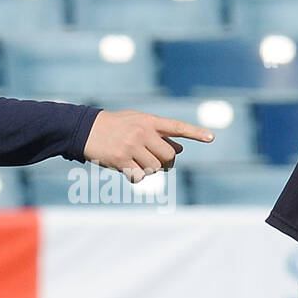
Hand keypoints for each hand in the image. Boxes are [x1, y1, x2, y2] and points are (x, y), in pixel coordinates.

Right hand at [82, 110, 213, 182]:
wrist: (85, 129)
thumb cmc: (116, 126)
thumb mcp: (138, 122)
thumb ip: (159, 133)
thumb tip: (180, 148)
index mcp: (149, 120)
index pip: (177, 126)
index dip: (195, 133)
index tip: (211, 137)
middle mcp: (142, 132)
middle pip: (169, 156)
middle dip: (165, 163)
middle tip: (155, 162)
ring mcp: (131, 146)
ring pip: (155, 168)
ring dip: (149, 170)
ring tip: (135, 161)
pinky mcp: (121, 159)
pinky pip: (139, 176)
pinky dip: (136, 177)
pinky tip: (127, 169)